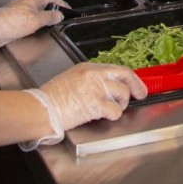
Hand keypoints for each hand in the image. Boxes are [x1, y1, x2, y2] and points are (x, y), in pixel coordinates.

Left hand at [0, 0, 67, 50]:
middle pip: (43, 2)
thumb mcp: (36, 20)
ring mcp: (20, 8)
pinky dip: (37, 19)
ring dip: (44, 14)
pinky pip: (30, 15)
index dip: (61, 3)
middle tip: (60, 17)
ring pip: (36, 9)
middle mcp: (27, 1)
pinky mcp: (14, 16)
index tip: (68, 10)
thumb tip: (60, 15)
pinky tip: (37, 27)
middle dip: (53, 8)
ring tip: (51, 23)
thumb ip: (50, 17)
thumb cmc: (15, 22)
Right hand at [23, 62, 147, 147]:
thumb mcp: (72, 78)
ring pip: (122, 94)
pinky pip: (115, 110)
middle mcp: (94, 75)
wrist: (42, 108)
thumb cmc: (53, 97)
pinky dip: (114, 115)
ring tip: (112, 109)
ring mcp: (95, 89)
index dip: (131, 78)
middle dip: (136, 87)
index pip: (117, 69)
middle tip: (140, 95)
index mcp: (88, 68)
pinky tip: (105, 115)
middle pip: (125, 77)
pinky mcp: (95, 104)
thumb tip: (108, 86)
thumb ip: (91, 79)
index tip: (137, 84)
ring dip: (120, 104)